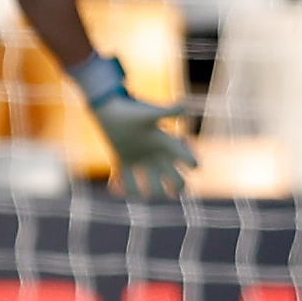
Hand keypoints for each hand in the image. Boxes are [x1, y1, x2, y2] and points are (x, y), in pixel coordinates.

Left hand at [74, 57, 193, 199]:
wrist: (109, 108)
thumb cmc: (133, 110)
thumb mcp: (150, 115)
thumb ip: (168, 112)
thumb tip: (186, 106)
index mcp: (166, 144)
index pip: (188, 158)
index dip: (192, 162)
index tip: (188, 161)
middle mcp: (157, 155)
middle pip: (175, 178)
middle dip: (177, 186)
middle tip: (172, 191)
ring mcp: (141, 160)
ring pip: (152, 184)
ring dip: (152, 191)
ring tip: (144, 194)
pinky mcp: (123, 162)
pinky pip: (126, 180)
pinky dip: (122, 187)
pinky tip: (116, 188)